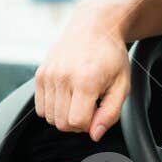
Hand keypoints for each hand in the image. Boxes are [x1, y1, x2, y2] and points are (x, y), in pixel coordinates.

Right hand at [34, 4, 130, 141]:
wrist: (94, 27)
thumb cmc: (111, 56)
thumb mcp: (122, 85)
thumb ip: (110, 113)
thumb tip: (95, 135)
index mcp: (86, 80)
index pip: (78, 122)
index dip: (90, 124)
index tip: (98, 111)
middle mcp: (63, 77)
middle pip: (62, 123)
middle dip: (77, 123)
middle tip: (90, 106)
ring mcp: (48, 75)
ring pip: (49, 117)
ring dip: (65, 115)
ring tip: (79, 99)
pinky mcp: (40, 74)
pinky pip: (40, 107)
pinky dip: (53, 108)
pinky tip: (67, 96)